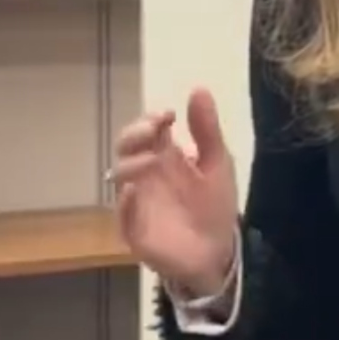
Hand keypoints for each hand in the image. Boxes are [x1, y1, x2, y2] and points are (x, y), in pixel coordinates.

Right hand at [111, 88, 238, 295]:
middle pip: (125, 149)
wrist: (219, 251)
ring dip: (132, 165)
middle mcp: (145, 176)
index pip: (146, 130)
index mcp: (163, 157)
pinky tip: (134, 191)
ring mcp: (137, 203)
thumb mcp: (217, 163)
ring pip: (119, 178)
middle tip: (153, 130)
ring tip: (152, 161)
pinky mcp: (135, 231)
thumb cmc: (215, 205)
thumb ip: (207, 130)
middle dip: (134, 136)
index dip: (150, 119)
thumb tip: (198, 88)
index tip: (167, 116)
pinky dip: (125, 204)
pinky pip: (122, 217)